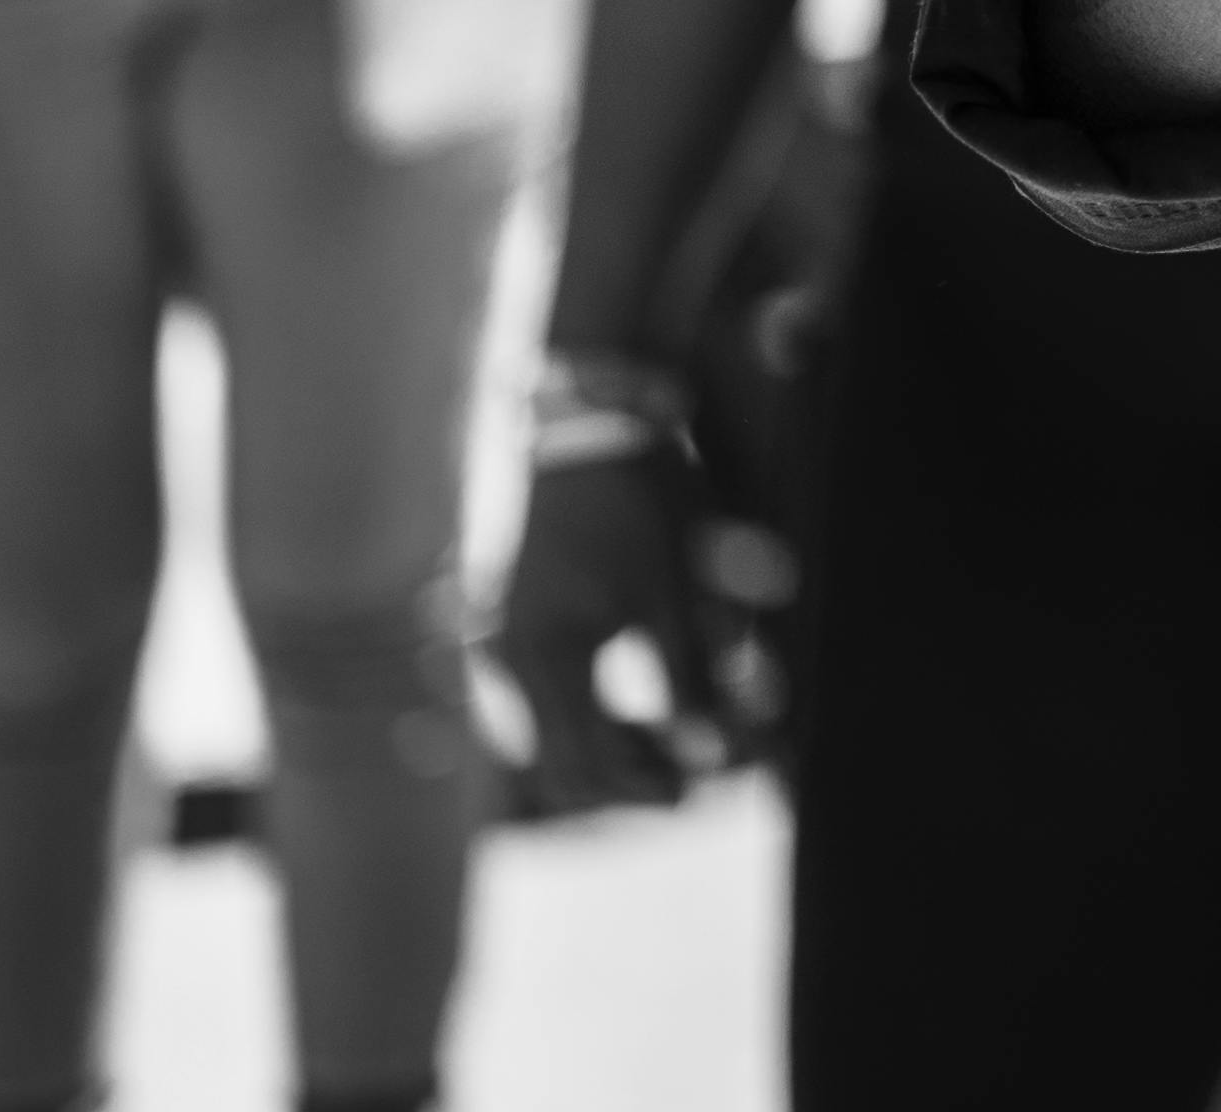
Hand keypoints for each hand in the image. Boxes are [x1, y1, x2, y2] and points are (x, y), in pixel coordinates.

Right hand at [492, 442, 720, 812]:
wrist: (589, 427)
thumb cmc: (640, 505)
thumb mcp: (674, 594)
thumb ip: (690, 683)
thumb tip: (713, 760)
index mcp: (551, 659)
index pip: (593, 765)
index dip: (650, 789)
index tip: (703, 793)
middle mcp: (515, 662)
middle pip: (567, 765)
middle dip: (630, 782)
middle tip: (692, 785)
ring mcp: (507, 646)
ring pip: (554, 739)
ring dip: (613, 754)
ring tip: (674, 751)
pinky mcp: (514, 629)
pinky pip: (548, 703)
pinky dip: (593, 720)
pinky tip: (639, 713)